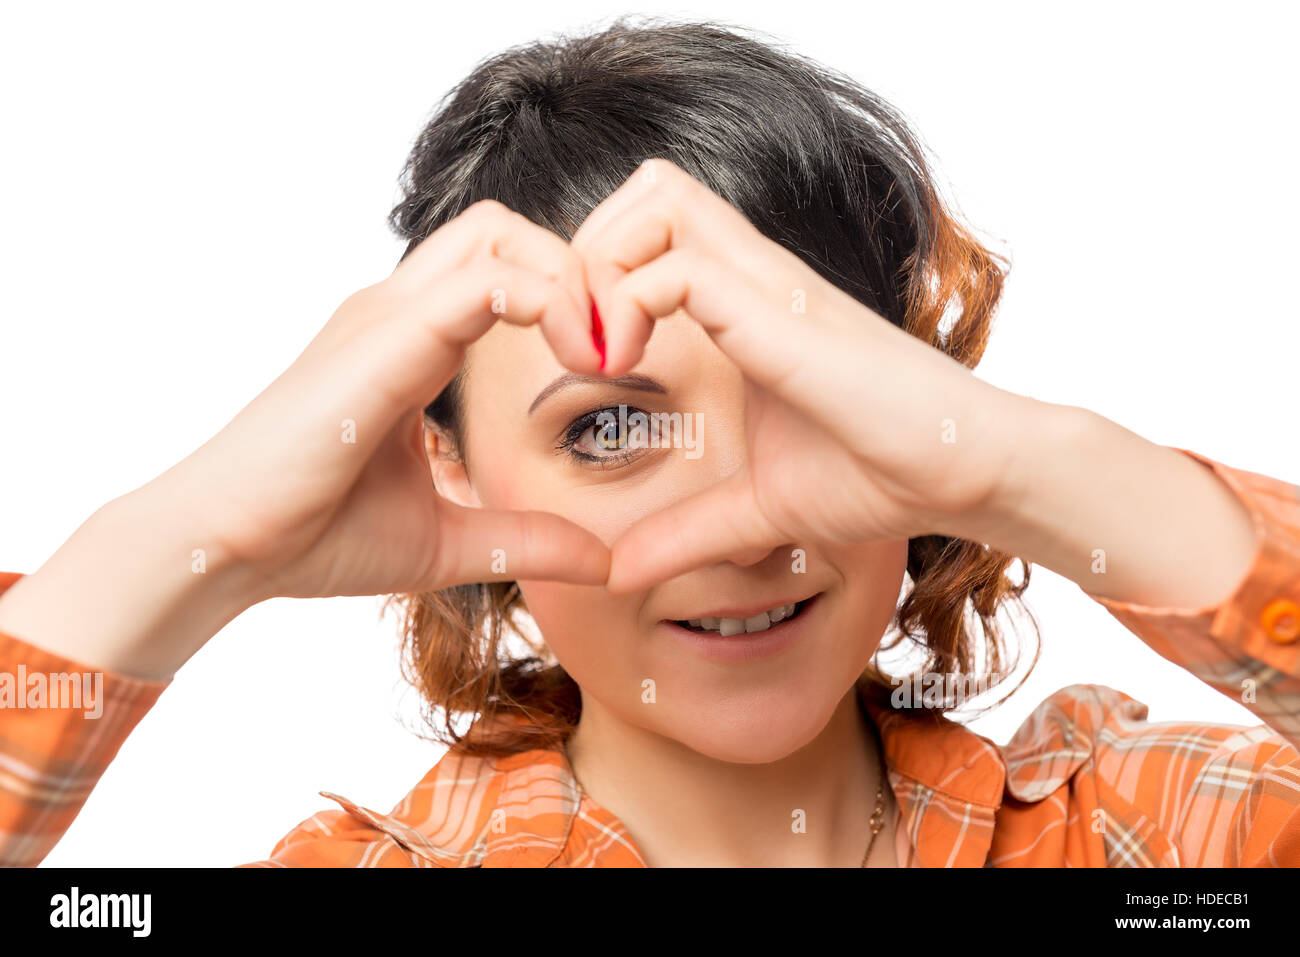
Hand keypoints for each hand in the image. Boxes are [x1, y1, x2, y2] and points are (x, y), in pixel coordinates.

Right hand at [149, 199, 610, 601]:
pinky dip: (545, 299)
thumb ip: (528, 540)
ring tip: (605, 353)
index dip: (572, 297)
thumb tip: (604, 562)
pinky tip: (580, 359)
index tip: (617, 365)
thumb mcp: (451, 540)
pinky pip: (480, 285)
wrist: (225, 550)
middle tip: (621, 345)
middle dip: (581, 269)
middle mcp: (399, 312)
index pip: (506, 268)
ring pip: (499, 234)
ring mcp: (385, 317)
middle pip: (506, 229)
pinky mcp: (381, 341)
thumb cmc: (316, 536)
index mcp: (413, 342)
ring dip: (572, 277)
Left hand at [571, 158, 1028, 592]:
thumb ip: (687, 533)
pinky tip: (622, 370)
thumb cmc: (880, 474)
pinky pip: (676, 271)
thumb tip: (621, 573)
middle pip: (647, 188)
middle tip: (578, 339)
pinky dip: (626, 307)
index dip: (597, 276)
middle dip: (589, 248)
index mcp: (745, 304)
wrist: (964, 472)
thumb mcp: (755, 509)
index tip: (582, 362)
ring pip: (657, 200)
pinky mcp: (781, 317)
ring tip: (598, 352)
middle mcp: (754, 276)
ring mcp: (768, 288)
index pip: (652, 229)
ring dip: (602, 265)